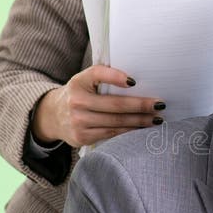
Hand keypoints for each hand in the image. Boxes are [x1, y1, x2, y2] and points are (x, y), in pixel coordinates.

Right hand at [31, 65, 163, 147]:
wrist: (52, 116)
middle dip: (141, 106)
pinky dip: (129, 132)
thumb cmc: (77, 94)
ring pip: (116, 122)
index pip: (97, 74)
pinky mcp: (82, 137)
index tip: (134, 81)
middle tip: (159, 105)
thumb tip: (135, 80)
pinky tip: (141, 129)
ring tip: (156, 119)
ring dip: (140, 121)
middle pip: (115, 105)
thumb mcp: (84, 80)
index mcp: (78, 82)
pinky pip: (111, 134)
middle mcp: (76, 102)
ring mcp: (78, 122)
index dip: (116, 77)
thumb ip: (103, 76)